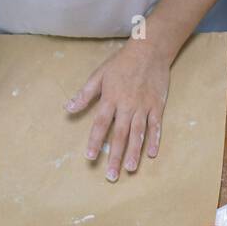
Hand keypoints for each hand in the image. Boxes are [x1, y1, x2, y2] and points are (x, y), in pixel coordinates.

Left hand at [66, 40, 169, 182]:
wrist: (149, 49)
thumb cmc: (122, 62)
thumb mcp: (99, 74)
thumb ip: (85, 94)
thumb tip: (68, 108)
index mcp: (111, 98)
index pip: (101, 123)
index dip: (95, 141)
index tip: (90, 157)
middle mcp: (127, 105)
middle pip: (120, 134)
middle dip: (115, 156)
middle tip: (111, 176)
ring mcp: (144, 106)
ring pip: (138, 133)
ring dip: (134, 152)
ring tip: (130, 169)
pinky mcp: (157, 106)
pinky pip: (156, 126)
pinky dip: (154, 140)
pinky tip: (151, 154)